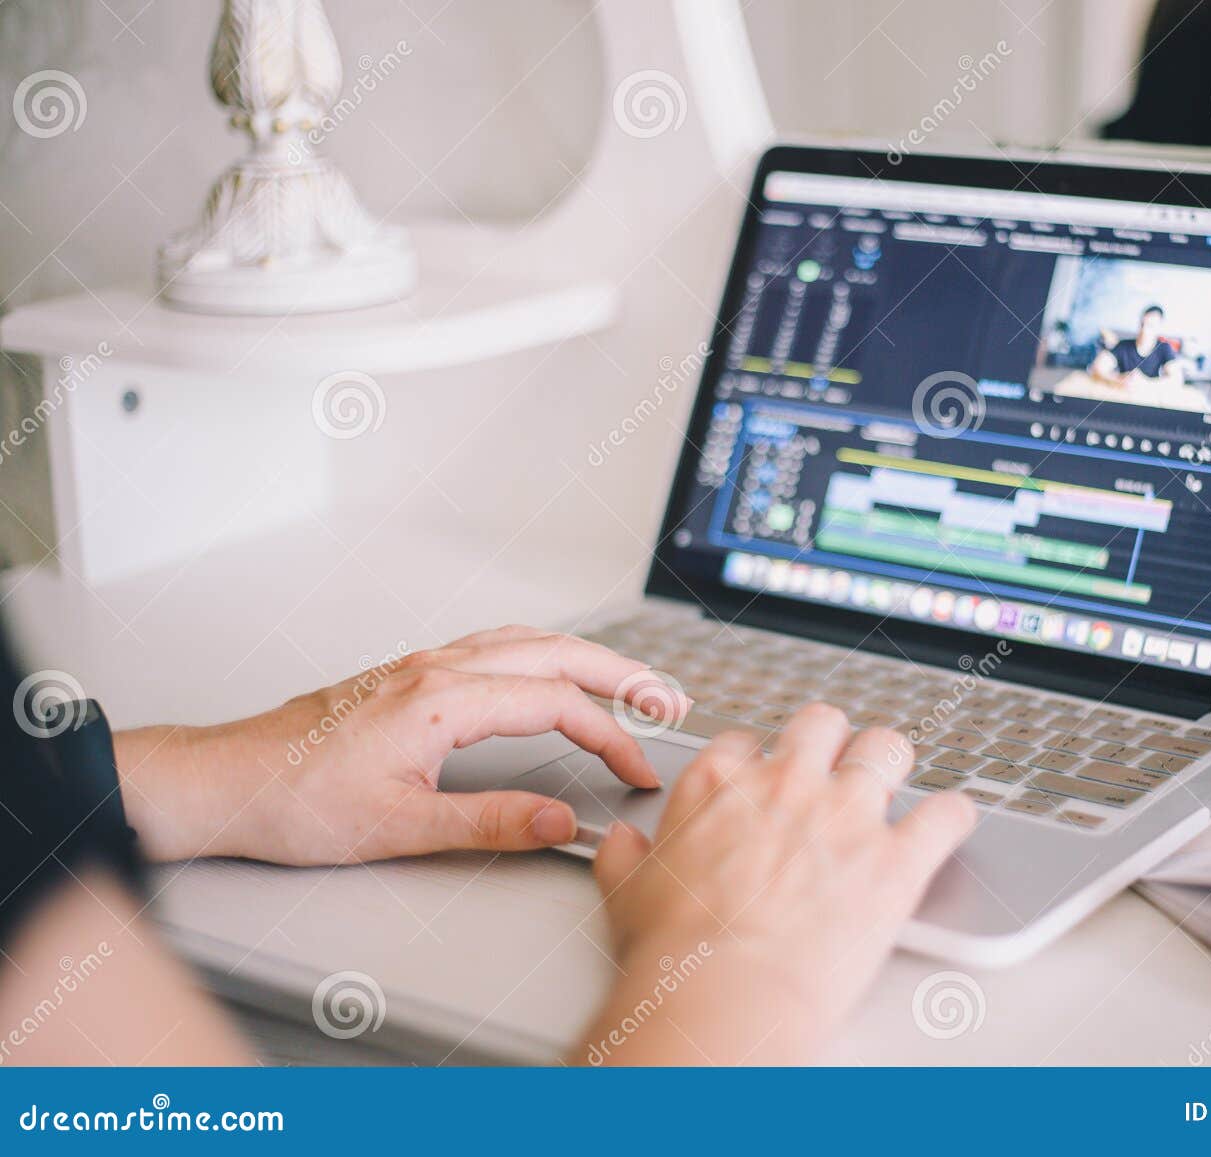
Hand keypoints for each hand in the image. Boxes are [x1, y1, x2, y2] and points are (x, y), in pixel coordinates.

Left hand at [113, 625, 689, 864]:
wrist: (227, 781)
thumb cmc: (296, 803)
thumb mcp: (401, 827)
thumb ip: (491, 821)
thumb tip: (560, 820)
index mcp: (441, 700)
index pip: (555, 703)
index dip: (609, 737)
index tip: (636, 771)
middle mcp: (436, 668)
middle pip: (554, 653)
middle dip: (622, 675)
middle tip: (669, 701)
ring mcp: (421, 664)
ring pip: (525, 640)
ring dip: (585, 656)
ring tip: (627, 680)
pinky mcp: (407, 674)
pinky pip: (494, 644)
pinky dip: (542, 652)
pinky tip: (548, 669)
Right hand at [575, 704, 974, 1065]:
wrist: (720, 998)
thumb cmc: (673, 955)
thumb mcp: (628, 893)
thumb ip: (626, 855)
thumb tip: (620, 843)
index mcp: (721, 785)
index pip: (748, 741)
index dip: (762, 761)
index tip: (768, 781)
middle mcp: (787, 785)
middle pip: (824, 723)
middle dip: (833, 742)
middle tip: (837, 770)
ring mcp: (847, 817)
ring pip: (889, 747)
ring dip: (893, 763)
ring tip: (895, 782)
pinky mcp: (896, 860)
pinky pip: (946, 814)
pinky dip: (953, 817)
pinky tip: (950, 823)